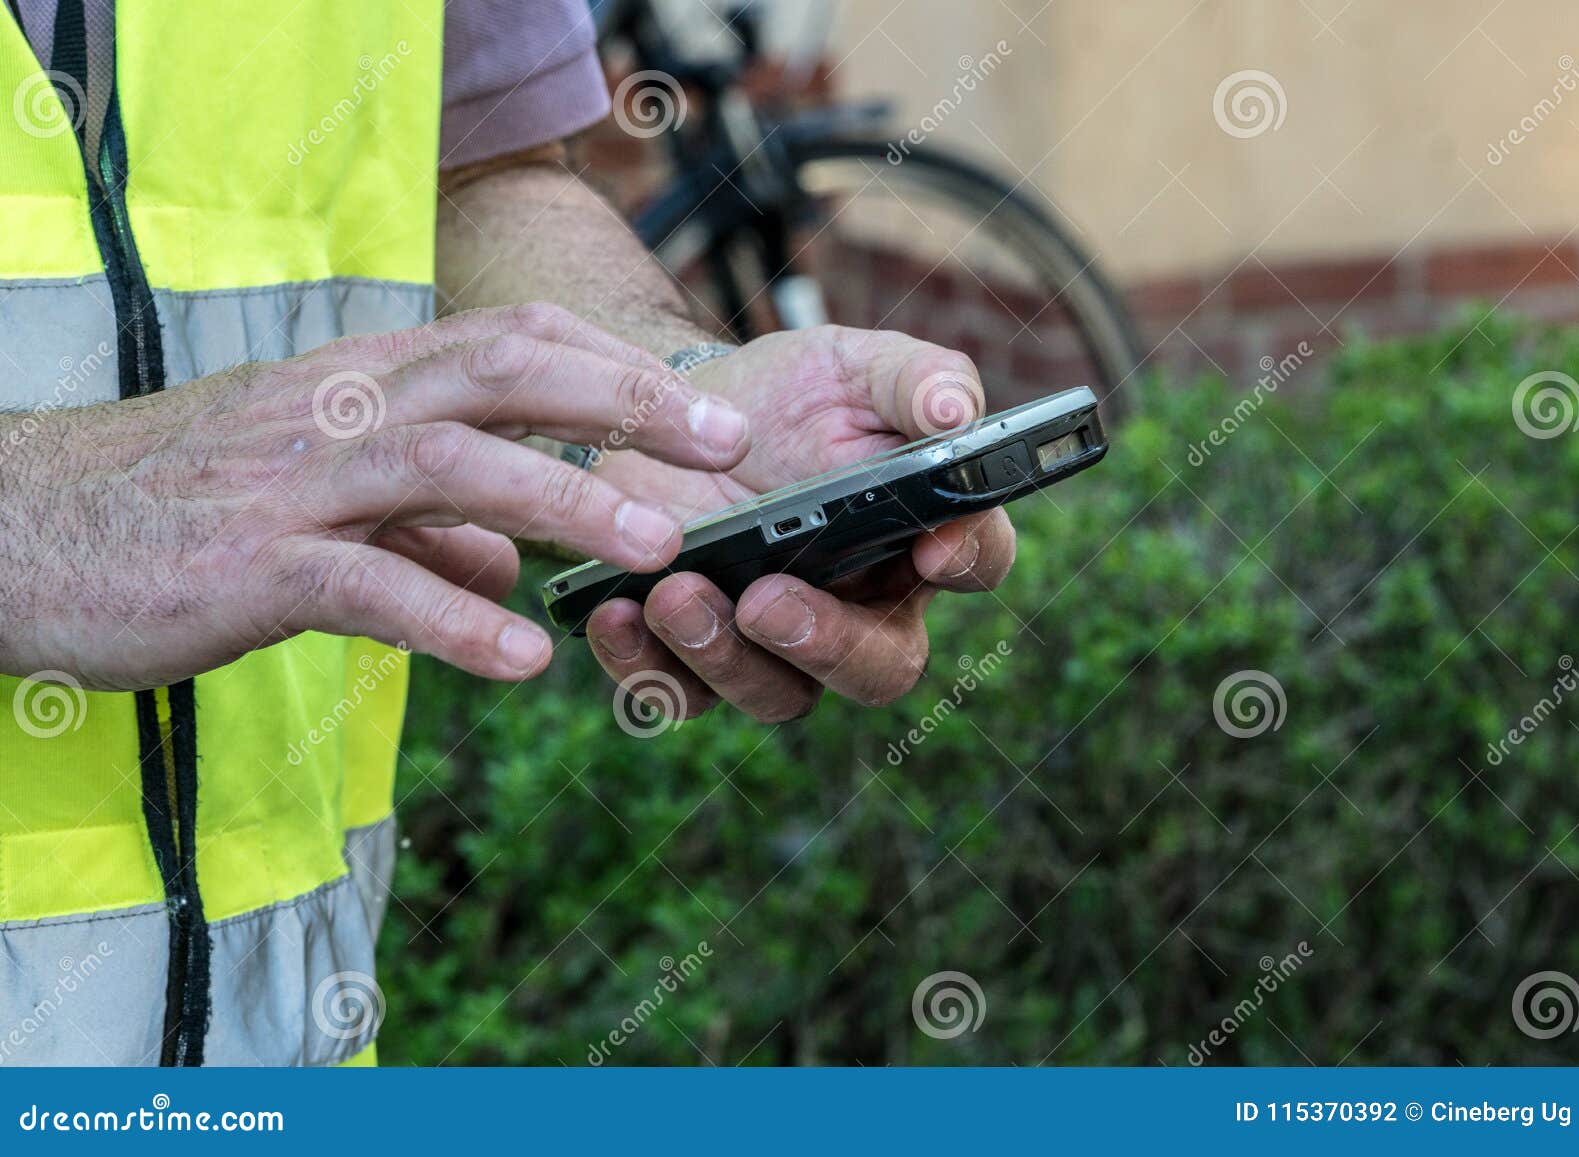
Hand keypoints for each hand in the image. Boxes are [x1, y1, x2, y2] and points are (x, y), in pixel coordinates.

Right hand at [0, 304, 750, 689]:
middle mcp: (339, 410)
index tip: (703, 411)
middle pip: (501, 372)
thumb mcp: (319, 491)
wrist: (22, 528)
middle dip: (624, 405)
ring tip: (658, 548)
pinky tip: (522, 660)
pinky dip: (450, 619)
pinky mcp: (249, 564)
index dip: (617, 370)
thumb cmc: (184, 504)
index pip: (514, 340)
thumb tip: (507, 558)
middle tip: (726, 449)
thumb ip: (421, 519)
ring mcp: (294, 483)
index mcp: (364, 380)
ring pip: (446, 463)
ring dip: (564, 503)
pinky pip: (364, 585)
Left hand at [585, 325, 1016, 722]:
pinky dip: (646, 665)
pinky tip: (618, 615)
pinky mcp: (699, 659)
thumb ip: (917, 378)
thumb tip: (958, 413)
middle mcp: (863, 610)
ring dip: (724, 656)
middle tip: (767, 600)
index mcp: (920, 536)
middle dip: (826, 644)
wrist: (678, 414)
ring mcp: (780, 647)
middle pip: (880, 668)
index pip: (974, 559)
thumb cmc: (789, 395)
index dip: (964, 558)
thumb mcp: (854, 366)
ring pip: (778, 696)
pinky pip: (683, 695)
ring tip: (675, 592)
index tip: (931, 546)